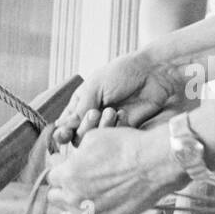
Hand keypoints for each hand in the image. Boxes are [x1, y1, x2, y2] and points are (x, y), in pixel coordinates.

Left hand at [47, 124, 182, 213]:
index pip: (51, 178)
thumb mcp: (93, 138)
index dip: (61, 172)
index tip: (69, 170)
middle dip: (63, 189)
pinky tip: (97, 209)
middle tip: (77, 183)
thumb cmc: (126, 146)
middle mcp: (73, 197)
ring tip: (83, 201)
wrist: (154, 164)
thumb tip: (73, 158)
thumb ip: (76, 153)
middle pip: (55, 198)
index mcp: (67, 175)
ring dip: (70, 208)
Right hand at [52, 51, 181, 147]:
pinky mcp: (125, 130)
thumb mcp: (95, 87)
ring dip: (101, 127)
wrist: (152, 74)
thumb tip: (63, 127)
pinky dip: (116, 128)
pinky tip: (123, 113)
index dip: (62, 132)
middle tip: (94, 114)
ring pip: (95, 140)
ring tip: (111, 111)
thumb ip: (79, 109)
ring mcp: (109, 124)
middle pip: (78, 136)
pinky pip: (114, 139)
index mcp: (81, 103)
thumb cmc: (121, 73)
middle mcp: (93, 116)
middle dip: (84, 127)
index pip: (65, 124)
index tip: (63, 134)